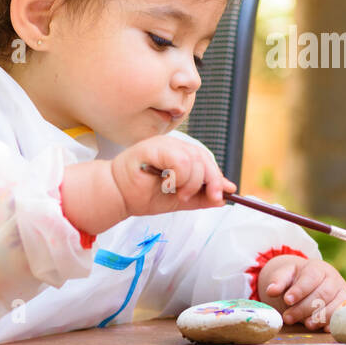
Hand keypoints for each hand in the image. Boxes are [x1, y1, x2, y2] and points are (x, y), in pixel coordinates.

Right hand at [110, 136, 235, 217]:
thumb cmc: (143, 195)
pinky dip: (179, 176)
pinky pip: (179, 159)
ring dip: (191, 182)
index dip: (216, 177)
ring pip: (193, 159)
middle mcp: (174, 146)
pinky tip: (168, 184)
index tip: (222, 195)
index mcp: (181, 154)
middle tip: (206, 198)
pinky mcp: (152, 147)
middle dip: (210, 181)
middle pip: (203, 157)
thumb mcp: (181, 200)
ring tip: (178, 193)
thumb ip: (202, 196)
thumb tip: (226, 194)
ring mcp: (163, 144)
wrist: (119, 197)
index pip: (206, 160)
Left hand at [260, 255, 345, 329]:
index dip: (300, 290)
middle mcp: (332, 279)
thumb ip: (278, 281)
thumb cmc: (296, 280)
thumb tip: (271, 290)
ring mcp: (341, 292)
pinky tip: (324, 329)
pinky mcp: (344, 306)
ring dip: (320, 317)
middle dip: (304, 308)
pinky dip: (333, 322)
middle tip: (288, 318)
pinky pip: (341, 315)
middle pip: (322, 294)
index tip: (287, 300)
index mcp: (317, 268)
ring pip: (333, 305)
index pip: (310, 277)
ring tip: (306, 325)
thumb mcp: (285, 275)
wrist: (310, 282)